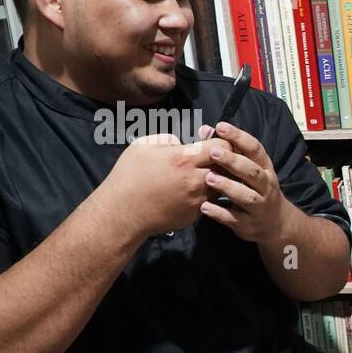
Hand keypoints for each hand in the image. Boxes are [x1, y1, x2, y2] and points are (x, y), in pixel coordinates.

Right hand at [96, 133, 218, 238]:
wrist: (123, 212)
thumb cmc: (129, 176)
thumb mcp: (143, 146)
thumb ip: (167, 139)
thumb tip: (182, 141)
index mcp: (183, 159)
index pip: (222, 146)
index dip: (222, 141)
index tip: (215, 142)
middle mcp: (195, 179)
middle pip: (228, 166)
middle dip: (226, 160)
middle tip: (217, 158)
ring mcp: (198, 198)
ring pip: (223, 185)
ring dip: (220, 178)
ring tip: (208, 173)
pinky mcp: (196, 213)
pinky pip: (212, 200)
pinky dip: (210, 193)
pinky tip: (197, 189)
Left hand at [197, 122, 284, 243]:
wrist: (276, 223)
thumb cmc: (256, 190)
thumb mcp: (249, 168)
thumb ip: (229, 150)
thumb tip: (205, 129)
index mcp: (265, 169)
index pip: (255, 149)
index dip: (239, 137)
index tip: (221, 126)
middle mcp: (265, 186)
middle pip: (251, 172)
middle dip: (233, 161)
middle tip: (213, 152)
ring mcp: (259, 207)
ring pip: (246, 196)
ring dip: (228, 187)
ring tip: (209, 178)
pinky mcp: (249, 224)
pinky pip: (234, 218)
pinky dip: (219, 213)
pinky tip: (204, 206)